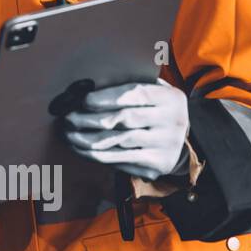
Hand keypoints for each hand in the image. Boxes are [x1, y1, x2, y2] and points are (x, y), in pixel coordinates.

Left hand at [62, 79, 189, 179]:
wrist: (182, 144)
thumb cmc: (154, 111)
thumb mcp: (153, 94)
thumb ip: (130, 87)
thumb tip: (87, 86)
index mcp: (171, 98)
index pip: (136, 94)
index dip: (107, 97)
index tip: (83, 100)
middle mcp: (174, 121)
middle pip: (125, 119)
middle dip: (91, 119)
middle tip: (68, 118)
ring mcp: (167, 145)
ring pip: (120, 141)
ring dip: (88, 139)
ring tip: (68, 134)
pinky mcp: (157, 164)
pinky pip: (121, 159)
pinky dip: (97, 155)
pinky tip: (80, 149)